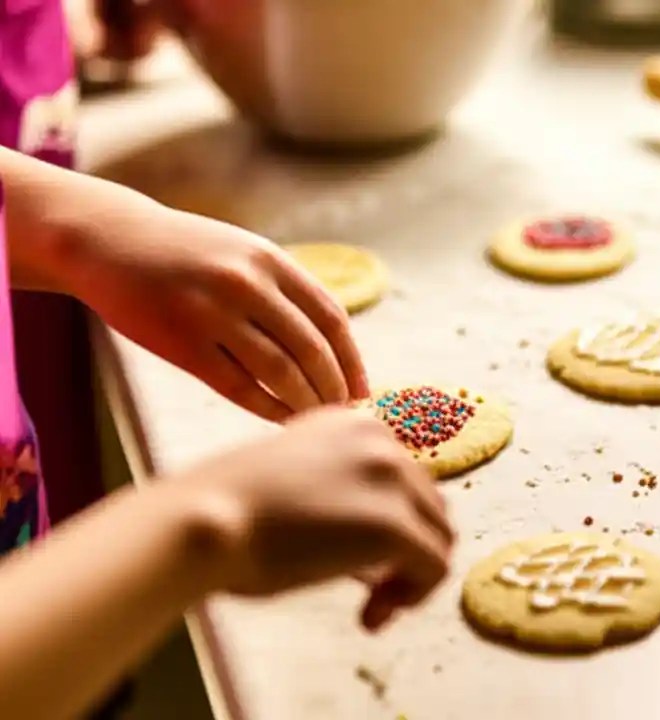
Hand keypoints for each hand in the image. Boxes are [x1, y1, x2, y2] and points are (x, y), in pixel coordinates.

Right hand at [63, 186, 367, 420]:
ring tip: (316, 422)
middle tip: (343, 414)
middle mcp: (247, 283)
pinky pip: (238, 386)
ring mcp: (212, 312)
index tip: (363, 391)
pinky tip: (281, 420)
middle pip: (311, 349)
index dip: (352, 361)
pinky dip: (267, 408)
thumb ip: (286, 292)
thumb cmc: (189, 255)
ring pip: (279, 372)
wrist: (111, 241)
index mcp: (270, 260)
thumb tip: (336, 352)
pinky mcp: (181, 342)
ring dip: (304, 403)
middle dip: (334, 388)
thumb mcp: (245, 254)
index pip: (331, 318)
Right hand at [169, 407, 452, 629]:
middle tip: (369, 595)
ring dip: (410, 578)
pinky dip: (412, 598)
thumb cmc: (227, 512)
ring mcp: (392, 481)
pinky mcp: (395, 526)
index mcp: (355, 423)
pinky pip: (435, 568)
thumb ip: (345, 499)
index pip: (404, 479)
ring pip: (439, 537)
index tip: (358, 562)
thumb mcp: (296, 485)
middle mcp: (382, 441)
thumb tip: (387, 554)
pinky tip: (371, 616)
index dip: (391, 527)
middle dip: (405, 555)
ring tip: (370, 608)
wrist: (202, 520)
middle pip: (428, 507)